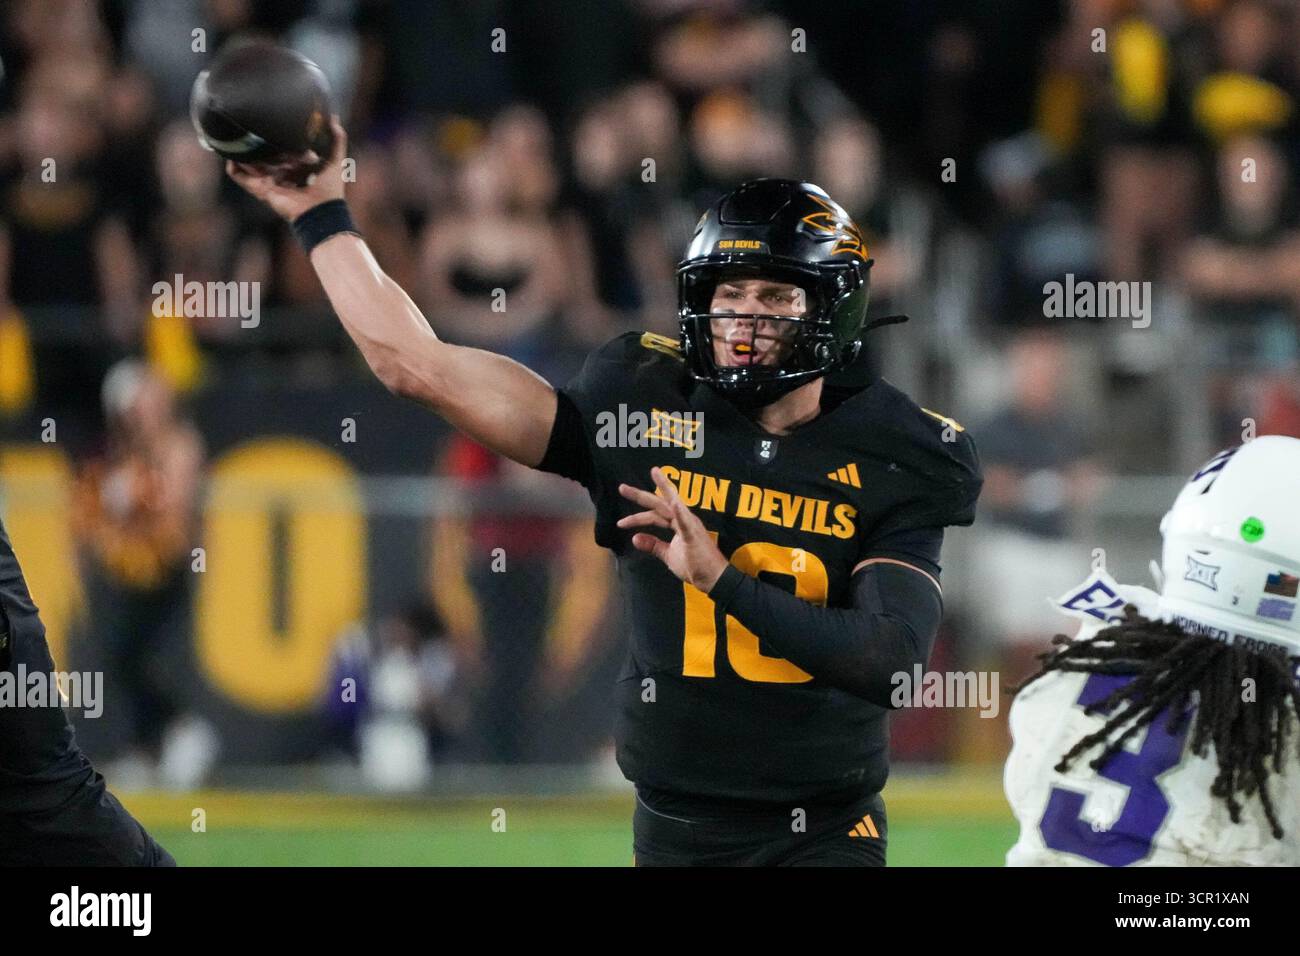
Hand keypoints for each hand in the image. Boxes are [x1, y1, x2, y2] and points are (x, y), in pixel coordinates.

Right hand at [226, 116, 347, 221]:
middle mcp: (278, 174)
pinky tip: (231, 153)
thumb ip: (337, 139)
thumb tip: (334, 118)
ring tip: (238, 133)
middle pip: (262, 154)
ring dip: (243, 150)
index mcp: (294, 167)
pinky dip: (233, 166)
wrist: (320, 209)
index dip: (277, 137)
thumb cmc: (329, 187)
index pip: (280, 148)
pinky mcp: (259, 189)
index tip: (273, 122)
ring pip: (248, 162)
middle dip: (257, 141)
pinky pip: (239, 176)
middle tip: (253, 126)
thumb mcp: (335, 158)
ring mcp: (267, 181)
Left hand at [618, 467, 728, 591]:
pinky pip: (686, 522)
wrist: (713, 579)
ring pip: (672, 504)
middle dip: (640, 495)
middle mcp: (684, 519)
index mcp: (679, 523)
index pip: (654, 515)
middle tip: (622, 488)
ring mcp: (690, 525)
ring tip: (655, 473)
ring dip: (663, 488)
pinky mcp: (694, 535)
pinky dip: (680, 512)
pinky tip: (674, 502)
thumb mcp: (668, 555)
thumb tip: (635, 538)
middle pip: (659, 504)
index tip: (620, 522)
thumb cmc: (695, 567)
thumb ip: (653, 545)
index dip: (637, 517)